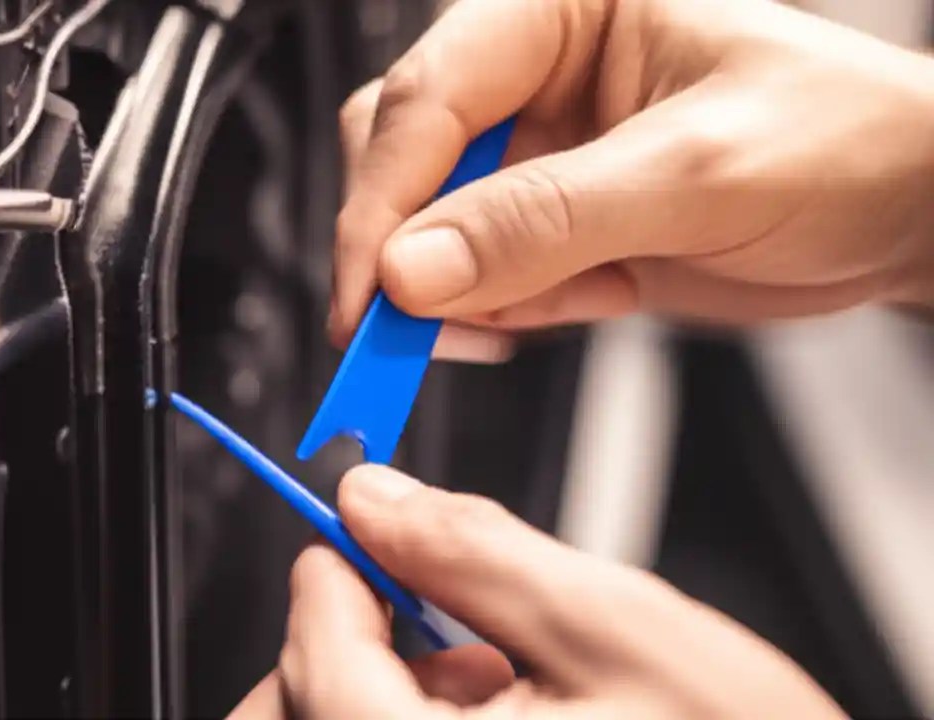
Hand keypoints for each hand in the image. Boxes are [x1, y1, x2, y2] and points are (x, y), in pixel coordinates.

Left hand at [229, 465, 846, 718]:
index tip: (365, 533)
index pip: (311, 653)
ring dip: (377, 691)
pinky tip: (501, 718)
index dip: (335, 570)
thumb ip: (477, 552)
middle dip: (345, 639)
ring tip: (496, 676)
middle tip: (432, 607)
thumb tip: (375, 496)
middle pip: (295, 704)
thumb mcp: (619, 629)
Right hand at [332, 0, 933, 361]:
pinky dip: (496, 315)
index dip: (382, 201)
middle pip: (401, 157)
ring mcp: (540, 160)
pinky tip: (558, 314)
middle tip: (401, 328)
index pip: (427, 97)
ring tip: (511, 325)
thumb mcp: (694, 172)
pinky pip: (481, 278)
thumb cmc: (843, 140)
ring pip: (427, 228)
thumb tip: (413, 269)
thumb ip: (544, 221)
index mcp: (557, 14)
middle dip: (400, 249)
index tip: (370, 292)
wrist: (909, 214)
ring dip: (446, 293)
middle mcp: (534, 81)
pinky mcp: (554, 231)